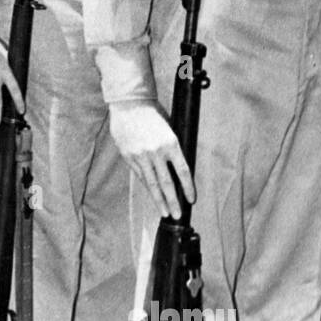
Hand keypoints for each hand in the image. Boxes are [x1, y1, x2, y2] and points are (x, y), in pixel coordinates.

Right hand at [108, 100, 194, 219]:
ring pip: (152, 183)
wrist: (130, 105)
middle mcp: (156, 152)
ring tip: (164, 212)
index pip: (183, 172)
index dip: (188, 188)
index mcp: (171, 143)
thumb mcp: (169, 128)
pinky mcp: (130, 157)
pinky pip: (141, 176)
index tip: (191, 200)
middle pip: (167, 183)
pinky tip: (152, 196)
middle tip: (177, 215)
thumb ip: (172, 148)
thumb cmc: (153, 115)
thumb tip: (179, 168)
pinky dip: (148, 187)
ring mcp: (141, 156)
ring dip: (159, 200)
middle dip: (173, 201)